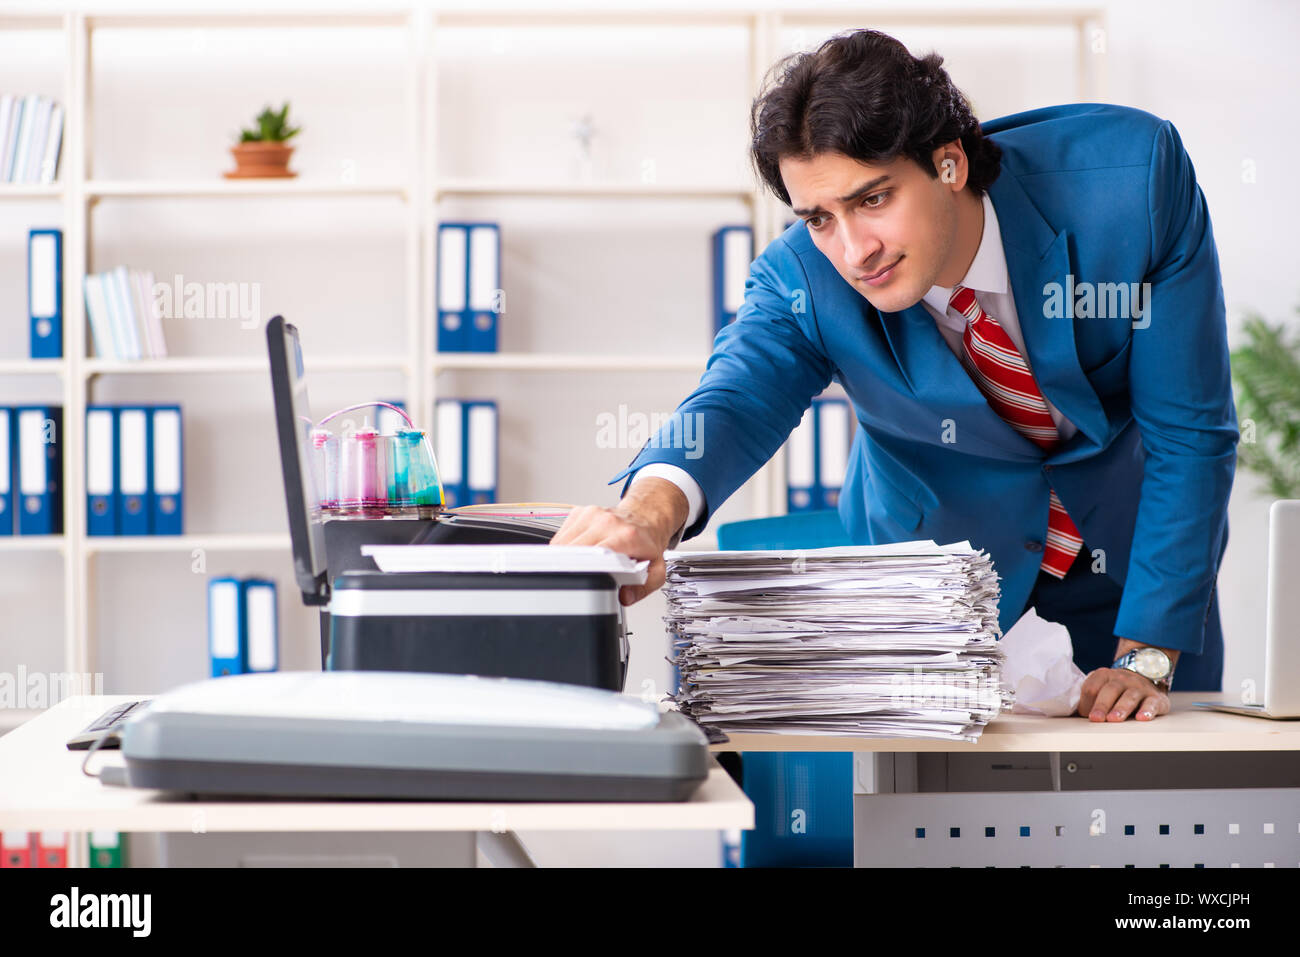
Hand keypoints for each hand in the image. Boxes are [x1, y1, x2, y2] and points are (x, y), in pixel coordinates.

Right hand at [549, 479, 687, 605]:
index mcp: (627, 536)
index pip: (596, 554)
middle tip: (582, 579)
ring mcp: (592, 515)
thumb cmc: (647, 543)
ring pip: (564, 543)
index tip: (584, 584)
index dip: (586, 572)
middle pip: (575, 550)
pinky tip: (577, 553)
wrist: (645, 517)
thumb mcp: (656, 571)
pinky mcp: (580, 513)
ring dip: (566, 558)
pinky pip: (561, 535)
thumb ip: (643, 588)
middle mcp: (608, 522)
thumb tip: (625, 596)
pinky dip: (563, 548)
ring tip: (581, 565)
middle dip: (573, 568)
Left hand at [1077, 667, 1170, 721]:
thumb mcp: (1102, 687)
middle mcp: (1121, 679)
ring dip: (1121, 708)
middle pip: (1109, 691)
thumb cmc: (1117, 689)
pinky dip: (1147, 710)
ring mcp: (1139, 687)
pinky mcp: (1155, 697)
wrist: (1145, 674)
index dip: (1085, 702)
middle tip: (1096, 718)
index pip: (1091, 688)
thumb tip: (1076, 715)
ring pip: (1129, 697)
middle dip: (1101, 705)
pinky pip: (1152, 703)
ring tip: (1114, 719)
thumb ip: (1090, 698)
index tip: (1084, 715)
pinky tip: (1142, 718)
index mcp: (1103, 675)